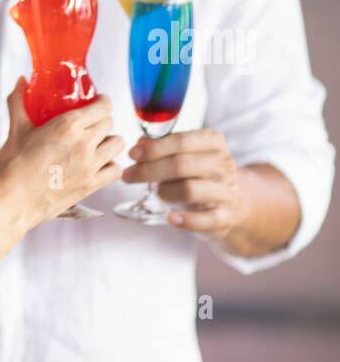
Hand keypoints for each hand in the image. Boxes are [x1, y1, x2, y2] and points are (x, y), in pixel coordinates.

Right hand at [0, 79, 123, 231]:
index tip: (96, 104)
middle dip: (101, 121)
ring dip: (109, 142)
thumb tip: (20, 81)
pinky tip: (98, 164)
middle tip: (89, 125)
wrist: (12, 202)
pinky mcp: (91, 185)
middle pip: (110, 123)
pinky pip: (116, 170)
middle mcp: (84, 143)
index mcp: (68, 125)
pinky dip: (110, 166)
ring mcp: (90, 166)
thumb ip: (19, 102)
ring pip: (118, 144)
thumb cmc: (12, 166)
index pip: (104, 106)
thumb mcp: (16, 129)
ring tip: (96, 144)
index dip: (101, 102)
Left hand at [123, 127, 248, 236]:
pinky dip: (186, 220)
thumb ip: (164, 148)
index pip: (181, 141)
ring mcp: (226, 191)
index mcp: (212, 142)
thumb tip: (140, 145)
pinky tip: (170, 217)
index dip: (154, 148)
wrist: (233, 205)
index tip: (132, 154)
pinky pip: (205, 220)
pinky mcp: (226, 216)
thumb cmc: (201, 175)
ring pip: (190, 189)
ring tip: (156, 193)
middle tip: (129, 176)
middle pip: (181, 165)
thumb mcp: (187, 155)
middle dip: (150, 170)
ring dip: (165, 191)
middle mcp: (222, 164)